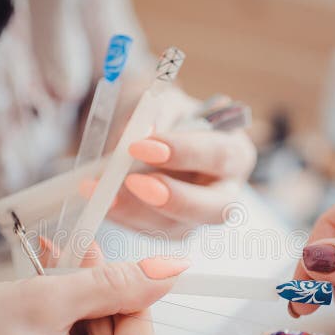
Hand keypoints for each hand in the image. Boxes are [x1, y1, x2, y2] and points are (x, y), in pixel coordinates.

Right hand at [0, 256, 188, 334]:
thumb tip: (164, 274)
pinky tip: (53, 290)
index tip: (129, 279)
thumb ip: (114, 285)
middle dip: (107, 303)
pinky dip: (68, 324)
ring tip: (65, 265)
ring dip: (85, 307)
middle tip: (91, 259)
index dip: (139, 315)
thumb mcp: (47, 299)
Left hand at [104, 90, 256, 234]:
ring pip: (176, 226)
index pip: (219, 156)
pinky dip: (121, 216)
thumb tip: (144, 132)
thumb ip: (158, 113)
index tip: (141, 146)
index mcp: (235, 154)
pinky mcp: (171, 231)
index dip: (184, 152)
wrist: (150, 135)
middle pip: (215, 209)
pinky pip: (149, 232)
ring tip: (100, 190)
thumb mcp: (165, 102)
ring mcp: (197, 218)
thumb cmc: (168, 116)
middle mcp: (225, 192)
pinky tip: (99, 200)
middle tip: (134, 182)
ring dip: (134, 209)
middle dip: (173, 197)